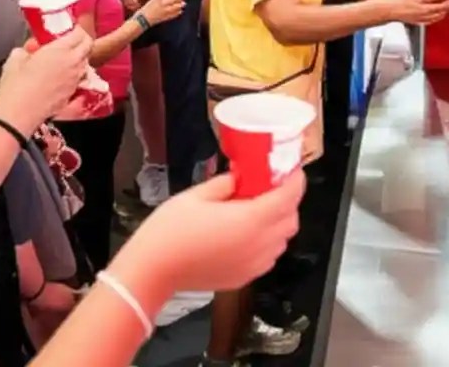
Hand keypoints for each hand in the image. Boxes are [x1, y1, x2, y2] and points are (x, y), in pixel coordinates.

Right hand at [0, 28, 91, 132]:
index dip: (77, 29)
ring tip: (65, 58)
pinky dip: (73, 73)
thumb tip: (29, 50)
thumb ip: (26, 49)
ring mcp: (74, 80)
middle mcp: (72, 63)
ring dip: (79, 57)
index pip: (80, 34)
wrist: (19, 113)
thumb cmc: (16, 84)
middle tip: (71, 40)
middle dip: (82, 40)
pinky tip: (61, 76)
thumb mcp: (16, 58)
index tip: (70, 29)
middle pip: (88, 46)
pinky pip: (78, 78)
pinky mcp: (72, 94)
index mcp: (61, 50)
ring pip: (85, 63)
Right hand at [110, 171, 304, 294]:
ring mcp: (253, 265)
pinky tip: (245, 232)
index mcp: (251, 220)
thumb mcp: (196, 195)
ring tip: (257, 209)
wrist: (154, 270)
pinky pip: (268, 257)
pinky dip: (266, 242)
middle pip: (291, 220)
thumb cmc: (170, 232)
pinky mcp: (244, 277)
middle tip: (271, 186)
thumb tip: (239, 178)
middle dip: (287, 201)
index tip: (292, 170)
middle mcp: (258, 245)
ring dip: (278, 222)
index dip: (295, 180)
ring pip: (282, 240)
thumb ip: (225, 184)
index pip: (289, 197)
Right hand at [138, 0, 184, 25]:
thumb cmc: (149, 6)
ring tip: (180, 2)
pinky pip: (178, 12)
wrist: (144, 19)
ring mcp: (167, 10)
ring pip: (179, 5)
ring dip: (181, 3)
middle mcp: (163, 2)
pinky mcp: (168, 16)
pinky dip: (179, 10)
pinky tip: (177, 9)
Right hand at [375, 0, 448, 25]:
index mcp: (421, 0)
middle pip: (440, 8)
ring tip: (447, 8)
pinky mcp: (419, 22)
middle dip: (447, 4)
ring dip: (444, 11)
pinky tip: (438, 16)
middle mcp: (423, 10)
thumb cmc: (398, 0)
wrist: (390, 9)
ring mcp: (421, 17)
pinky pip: (432, 21)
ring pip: (437, 15)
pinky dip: (437, 18)